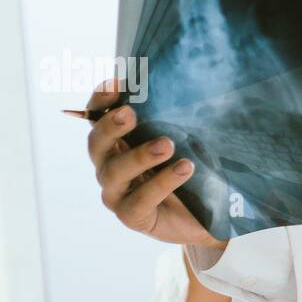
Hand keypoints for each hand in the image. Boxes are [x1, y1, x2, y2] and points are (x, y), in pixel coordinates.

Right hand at [81, 80, 225, 249]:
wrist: (204, 218)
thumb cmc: (189, 175)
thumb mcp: (184, 143)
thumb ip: (174, 120)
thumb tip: (186, 85)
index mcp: (117, 144)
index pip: (97, 118)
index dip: (101, 100)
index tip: (115, 83)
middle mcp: (109, 167)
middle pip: (97, 144)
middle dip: (111, 126)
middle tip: (130, 113)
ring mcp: (116, 194)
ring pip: (115, 172)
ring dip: (139, 155)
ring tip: (167, 144)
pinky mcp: (132, 217)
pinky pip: (140, 200)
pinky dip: (162, 183)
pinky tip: (184, 169)